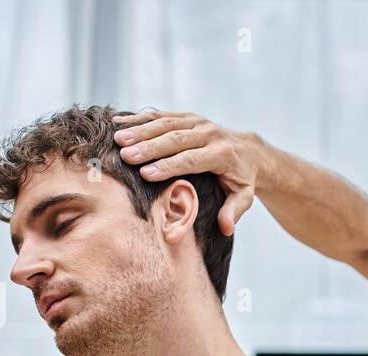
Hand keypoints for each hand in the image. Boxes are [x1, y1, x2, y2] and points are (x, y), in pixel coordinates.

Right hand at [113, 111, 260, 235]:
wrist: (249, 150)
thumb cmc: (241, 178)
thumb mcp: (243, 197)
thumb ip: (234, 211)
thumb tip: (225, 228)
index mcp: (221, 154)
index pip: (190, 160)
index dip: (167, 166)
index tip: (145, 174)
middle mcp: (210, 134)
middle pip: (175, 139)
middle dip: (149, 147)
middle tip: (125, 155)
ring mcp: (198, 122)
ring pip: (166, 123)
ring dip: (140, 130)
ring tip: (118, 138)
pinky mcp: (187, 116)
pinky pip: (161, 115)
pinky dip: (139, 118)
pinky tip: (118, 122)